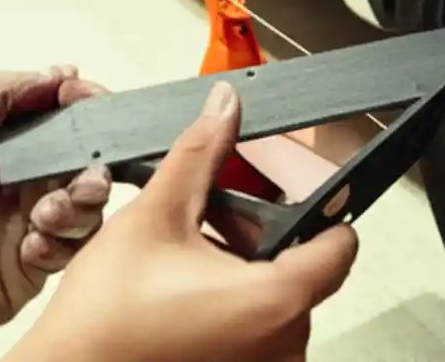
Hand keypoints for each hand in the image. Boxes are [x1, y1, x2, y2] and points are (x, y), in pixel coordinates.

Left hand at [0, 67, 112, 361]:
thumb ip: (4, 90)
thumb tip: (61, 73)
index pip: (57, 113)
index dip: (86, 108)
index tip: (102, 111)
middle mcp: (8, 179)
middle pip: (82, 160)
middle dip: (93, 164)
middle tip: (83, 177)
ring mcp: (18, 224)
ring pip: (85, 206)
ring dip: (80, 206)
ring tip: (45, 216)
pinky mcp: (23, 270)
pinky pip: (70, 251)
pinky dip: (61, 245)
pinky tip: (29, 247)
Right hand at [5, 82, 359, 361]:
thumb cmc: (103, 320)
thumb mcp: (154, 217)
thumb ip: (200, 155)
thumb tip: (224, 108)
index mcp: (275, 301)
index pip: (340, 246)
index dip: (319, 211)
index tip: (285, 196)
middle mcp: (284, 346)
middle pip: (305, 270)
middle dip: (261, 235)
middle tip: (210, 218)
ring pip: (279, 301)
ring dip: (246, 269)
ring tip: (191, 255)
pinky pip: (259, 332)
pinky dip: (236, 305)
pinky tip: (190, 292)